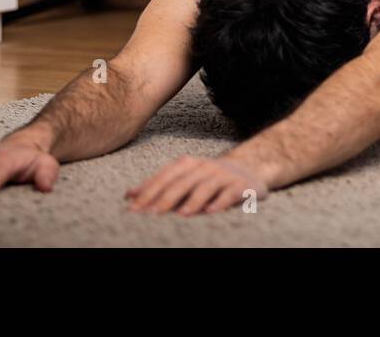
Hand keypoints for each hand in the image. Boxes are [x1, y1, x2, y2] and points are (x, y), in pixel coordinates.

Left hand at [126, 153, 270, 216]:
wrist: (249, 169)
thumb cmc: (208, 178)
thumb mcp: (184, 177)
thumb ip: (159, 185)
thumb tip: (129, 195)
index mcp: (188, 164)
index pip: (165, 176)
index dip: (149, 191)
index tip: (134, 208)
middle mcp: (205, 167)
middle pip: (182, 182)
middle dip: (165, 198)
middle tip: (152, 214)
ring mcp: (223, 175)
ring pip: (205, 187)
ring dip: (192, 200)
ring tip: (181, 214)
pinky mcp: (241, 185)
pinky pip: (229, 193)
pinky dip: (220, 202)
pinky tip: (211, 212)